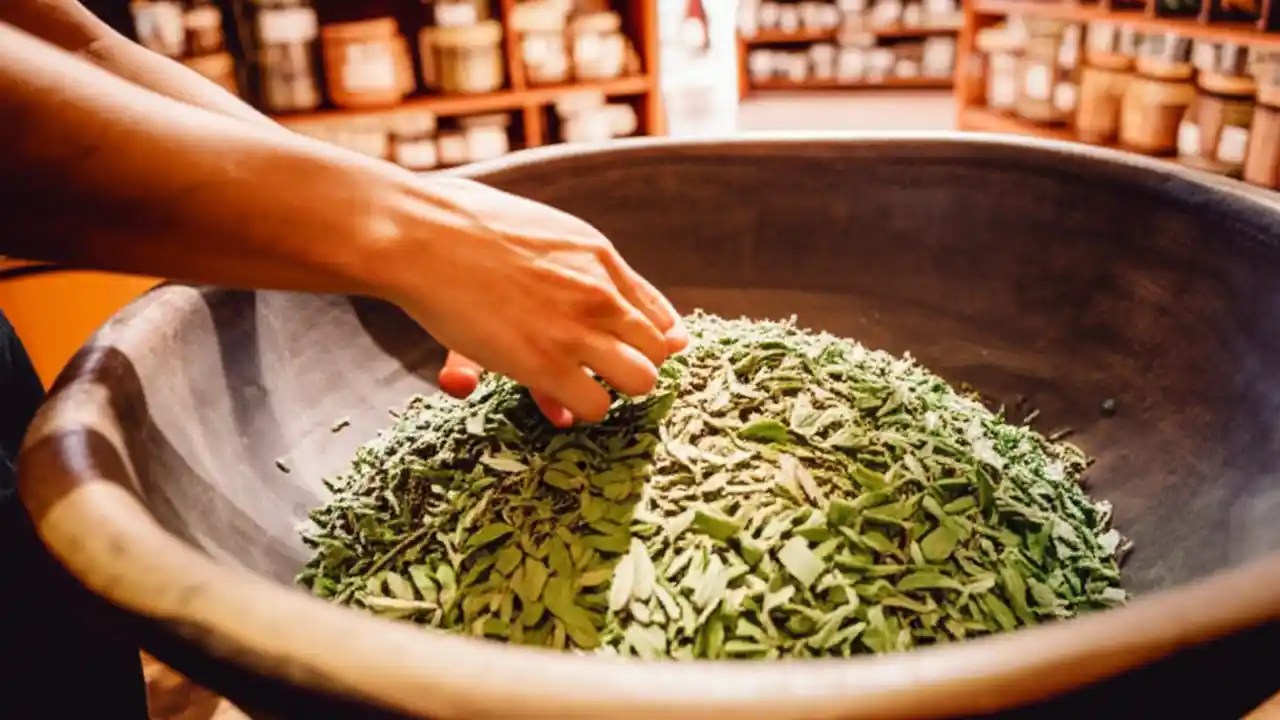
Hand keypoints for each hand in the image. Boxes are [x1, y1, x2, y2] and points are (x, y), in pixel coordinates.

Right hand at [380, 176, 686, 423]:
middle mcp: (601, 293)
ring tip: (580, 387)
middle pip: (659, 350)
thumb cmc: (461, 227)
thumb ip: (555, 270)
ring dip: (613, 390)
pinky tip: (554, 400)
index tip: (624, 353)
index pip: (659, 313)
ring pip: (641, 381)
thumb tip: (549, 310)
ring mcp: (577, 329)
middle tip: (597, 373)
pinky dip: (580, 410)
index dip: (647, 342)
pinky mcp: (546, 364)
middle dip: (633, 366)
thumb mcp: (531, 232)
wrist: (420, 233)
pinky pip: (595, 405)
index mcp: (601, 256)